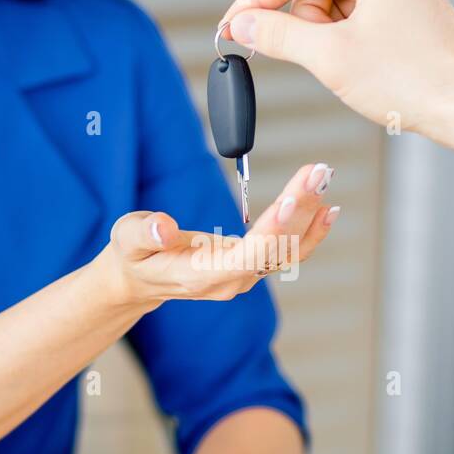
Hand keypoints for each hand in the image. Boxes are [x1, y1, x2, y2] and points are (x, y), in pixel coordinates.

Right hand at [101, 162, 338, 306]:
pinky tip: (327, 209)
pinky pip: (287, 252)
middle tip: (318, 173)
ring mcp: (244, 277)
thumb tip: (164, 227)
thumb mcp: (126, 240)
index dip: (272, 229)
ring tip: (324, 179)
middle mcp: (230, 281)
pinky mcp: (252, 266)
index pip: (247, 255)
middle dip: (300, 208)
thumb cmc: (134, 256)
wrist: (141, 279)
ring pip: (287, 250)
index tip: (291, 198)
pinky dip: (309, 230)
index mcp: (200, 276)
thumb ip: (142, 234)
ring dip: (309, 214)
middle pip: (275, 248)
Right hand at [218, 0, 453, 182]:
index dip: (256, 0)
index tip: (230, 27)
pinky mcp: (408, 18)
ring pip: (335, 12)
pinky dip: (348, 49)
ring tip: (353, 71)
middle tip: (318, 61)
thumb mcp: (330, 57)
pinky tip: (366, 73)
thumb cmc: (411, 79)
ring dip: (327, 43)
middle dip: (304, 29)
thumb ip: (279, 35)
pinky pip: (358, 26)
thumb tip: (244, 24)